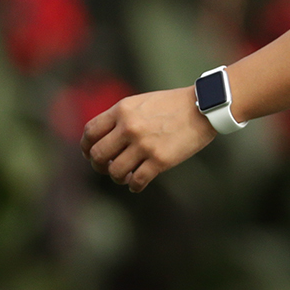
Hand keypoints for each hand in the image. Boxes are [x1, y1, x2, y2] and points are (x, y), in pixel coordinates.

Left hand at [79, 87, 215, 191]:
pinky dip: (134, 186)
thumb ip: (121, 117)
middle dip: (98, 165)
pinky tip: (137, 184)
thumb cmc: (172, 105)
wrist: (203, 107)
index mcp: (122, 110)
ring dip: (117, 177)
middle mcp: (129, 127)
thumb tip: (103, 139)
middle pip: (97, 154)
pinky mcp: (160, 160)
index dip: (85, 146)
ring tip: (125, 176)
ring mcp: (144, 145)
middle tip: (106, 168)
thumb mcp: (141, 103)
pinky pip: (137, 181)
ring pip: (115, 171)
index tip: (89, 154)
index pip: (90, 131)